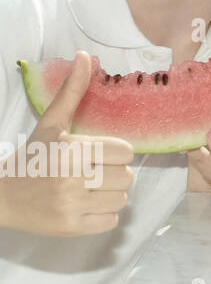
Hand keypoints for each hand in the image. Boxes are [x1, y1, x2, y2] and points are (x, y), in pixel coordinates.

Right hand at [0, 52, 134, 236]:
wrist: (2, 196)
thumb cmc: (33, 156)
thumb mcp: (52, 123)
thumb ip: (72, 91)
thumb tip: (85, 55)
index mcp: (72, 150)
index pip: (125, 152)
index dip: (114, 154)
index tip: (96, 155)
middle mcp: (73, 178)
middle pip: (126, 177)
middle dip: (112, 175)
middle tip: (91, 174)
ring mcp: (72, 205)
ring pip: (122, 199)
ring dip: (110, 196)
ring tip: (88, 190)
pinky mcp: (72, 228)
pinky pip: (111, 221)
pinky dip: (103, 216)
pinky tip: (84, 207)